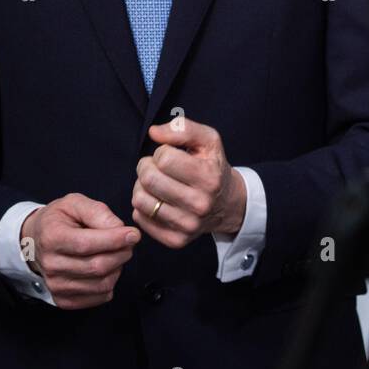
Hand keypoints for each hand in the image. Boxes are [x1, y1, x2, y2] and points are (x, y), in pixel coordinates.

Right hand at [19, 193, 139, 309]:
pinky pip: (98, 298)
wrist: (36, 240)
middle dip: (121, 254)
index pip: (86, 244)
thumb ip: (98, 212)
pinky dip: (110, 284)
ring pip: (101, 284)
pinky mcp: (63, 300)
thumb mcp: (75, 202)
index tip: (134, 234)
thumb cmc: (58, 219)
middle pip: (97, 266)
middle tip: (129, 243)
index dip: (114, 240)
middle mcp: (51, 264)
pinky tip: (107, 269)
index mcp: (52, 237)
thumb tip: (119, 228)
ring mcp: (55, 285)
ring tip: (116, 254)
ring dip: (117, 269)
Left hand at [131, 117, 246, 249]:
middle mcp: (200, 204)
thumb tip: (154, 132)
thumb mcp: (208, 140)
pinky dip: (143, 207)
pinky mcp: (176, 240)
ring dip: (142, 187)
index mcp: (209, 177)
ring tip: (155, 183)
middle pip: (149, 179)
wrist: (227, 203)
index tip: (169, 155)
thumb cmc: (213, 167)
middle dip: (146, 167)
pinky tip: (156, 200)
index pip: (164, 158)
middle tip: (154, 167)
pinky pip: (140, 219)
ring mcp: (188, 225)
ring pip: (140, 200)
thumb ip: (182, 128)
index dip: (161, 152)